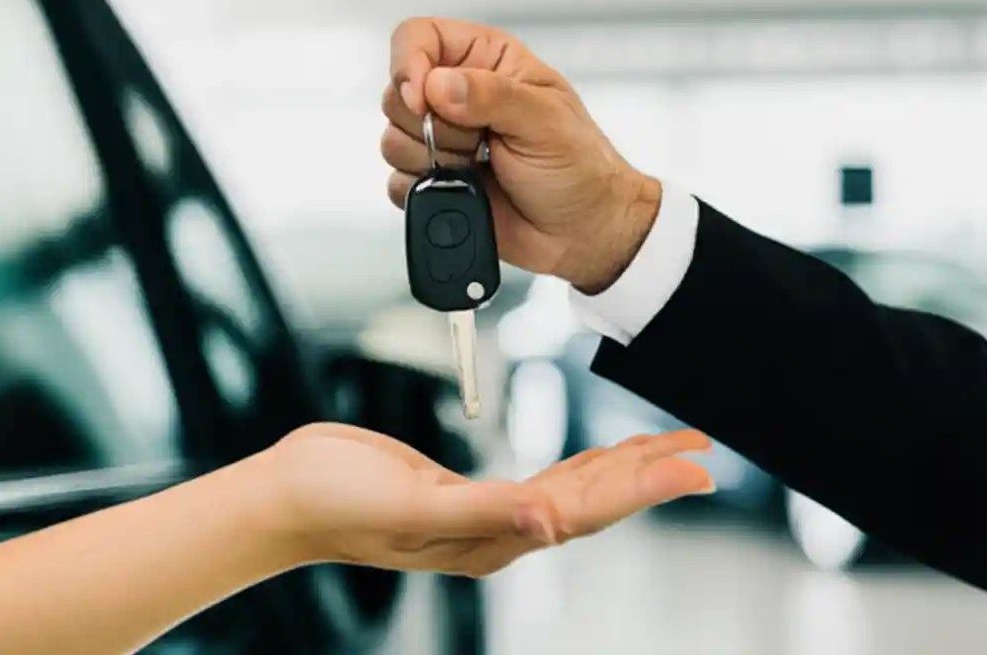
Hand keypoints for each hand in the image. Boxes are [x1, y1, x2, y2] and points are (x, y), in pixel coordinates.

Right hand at [260, 423, 712, 576]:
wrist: (285, 495)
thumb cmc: (335, 504)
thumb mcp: (411, 506)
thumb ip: (484, 513)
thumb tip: (552, 523)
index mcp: (493, 539)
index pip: (588, 511)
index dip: (645, 488)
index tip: (694, 468)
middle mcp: (498, 531)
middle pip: (593, 500)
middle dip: (649, 474)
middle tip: (700, 450)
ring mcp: (484, 512)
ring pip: (573, 488)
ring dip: (621, 467)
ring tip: (667, 448)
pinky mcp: (466, 488)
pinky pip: (542, 476)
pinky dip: (578, 462)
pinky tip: (596, 455)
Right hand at [380, 17, 662, 293]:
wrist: (583, 231)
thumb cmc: (581, 169)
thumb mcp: (545, 121)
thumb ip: (491, 96)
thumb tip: (438, 85)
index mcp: (487, 60)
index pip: (420, 37)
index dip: (410, 65)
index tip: (425, 99)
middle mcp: (459, 95)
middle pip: (398, 93)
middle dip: (431, 124)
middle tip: (478, 140)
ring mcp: (444, 140)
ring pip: (393, 139)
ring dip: (434, 160)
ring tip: (480, 165)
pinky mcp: (435, 181)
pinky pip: (399, 182)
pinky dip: (428, 190)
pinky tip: (468, 189)